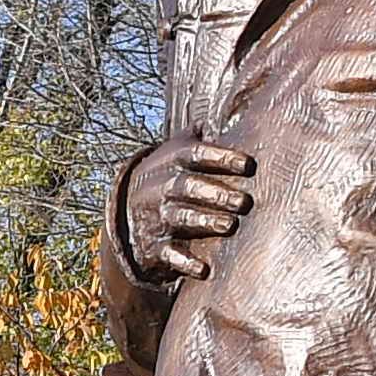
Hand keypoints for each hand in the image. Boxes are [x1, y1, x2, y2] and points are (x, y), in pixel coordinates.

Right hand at [117, 140, 257, 291]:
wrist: (128, 213)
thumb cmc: (168, 177)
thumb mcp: (175, 152)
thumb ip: (198, 135)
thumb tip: (229, 106)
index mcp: (171, 162)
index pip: (195, 156)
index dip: (220, 158)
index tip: (247, 164)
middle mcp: (162, 189)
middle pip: (188, 188)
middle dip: (216, 194)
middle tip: (244, 201)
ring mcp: (157, 218)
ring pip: (180, 218)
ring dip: (204, 222)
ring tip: (229, 226)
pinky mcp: (154, 247)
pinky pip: (169, 255)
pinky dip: (185, 263)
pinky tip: (204, 270)